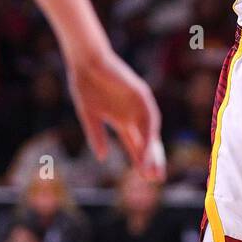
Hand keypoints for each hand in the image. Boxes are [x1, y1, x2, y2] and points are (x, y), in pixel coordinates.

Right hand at [67, 46, 163, 179]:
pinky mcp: (141, 94)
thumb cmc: (85, 85)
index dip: (139, 161)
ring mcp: (138, 105)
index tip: (144, 178)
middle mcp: (133, 115)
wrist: (86, 62)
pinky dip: (149, 133)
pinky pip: (149, 117)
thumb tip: (102, 158)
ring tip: (152, 168)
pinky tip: (149, 147)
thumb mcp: (89, 115)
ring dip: (152, 151)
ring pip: (150, 132)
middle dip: (151, 160)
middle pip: (147, 142)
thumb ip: (96, 136)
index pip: (135, 145)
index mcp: (121, 120)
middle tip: (155, 179)